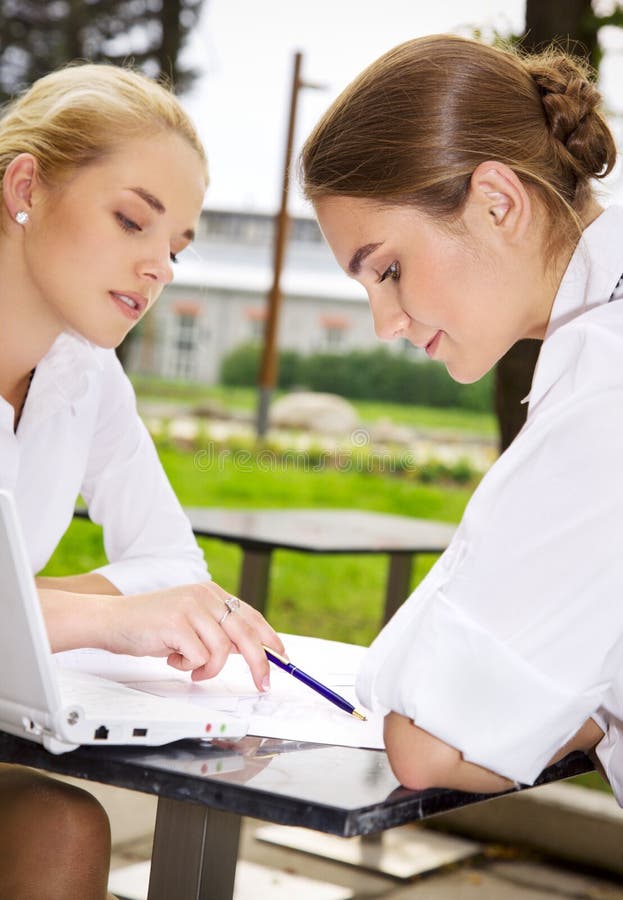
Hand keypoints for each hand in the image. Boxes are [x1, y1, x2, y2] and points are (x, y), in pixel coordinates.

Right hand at [100, 581, 284, 692]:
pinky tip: (174, 659)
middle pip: (246, 633)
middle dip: (259, 663)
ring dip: (209, 669)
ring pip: (222, 650)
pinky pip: (200, 657)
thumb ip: (217, 631)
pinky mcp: (177, 623)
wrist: (112, 620)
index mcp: (211, 593)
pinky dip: (190, 666)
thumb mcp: (190, 622)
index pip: (251, 616)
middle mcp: (205, 596)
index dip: (270, 638)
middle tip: (262, 684)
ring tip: (191, 668)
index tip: (283, 658)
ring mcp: (191, 608)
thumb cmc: (150, 625)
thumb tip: (249, 651)